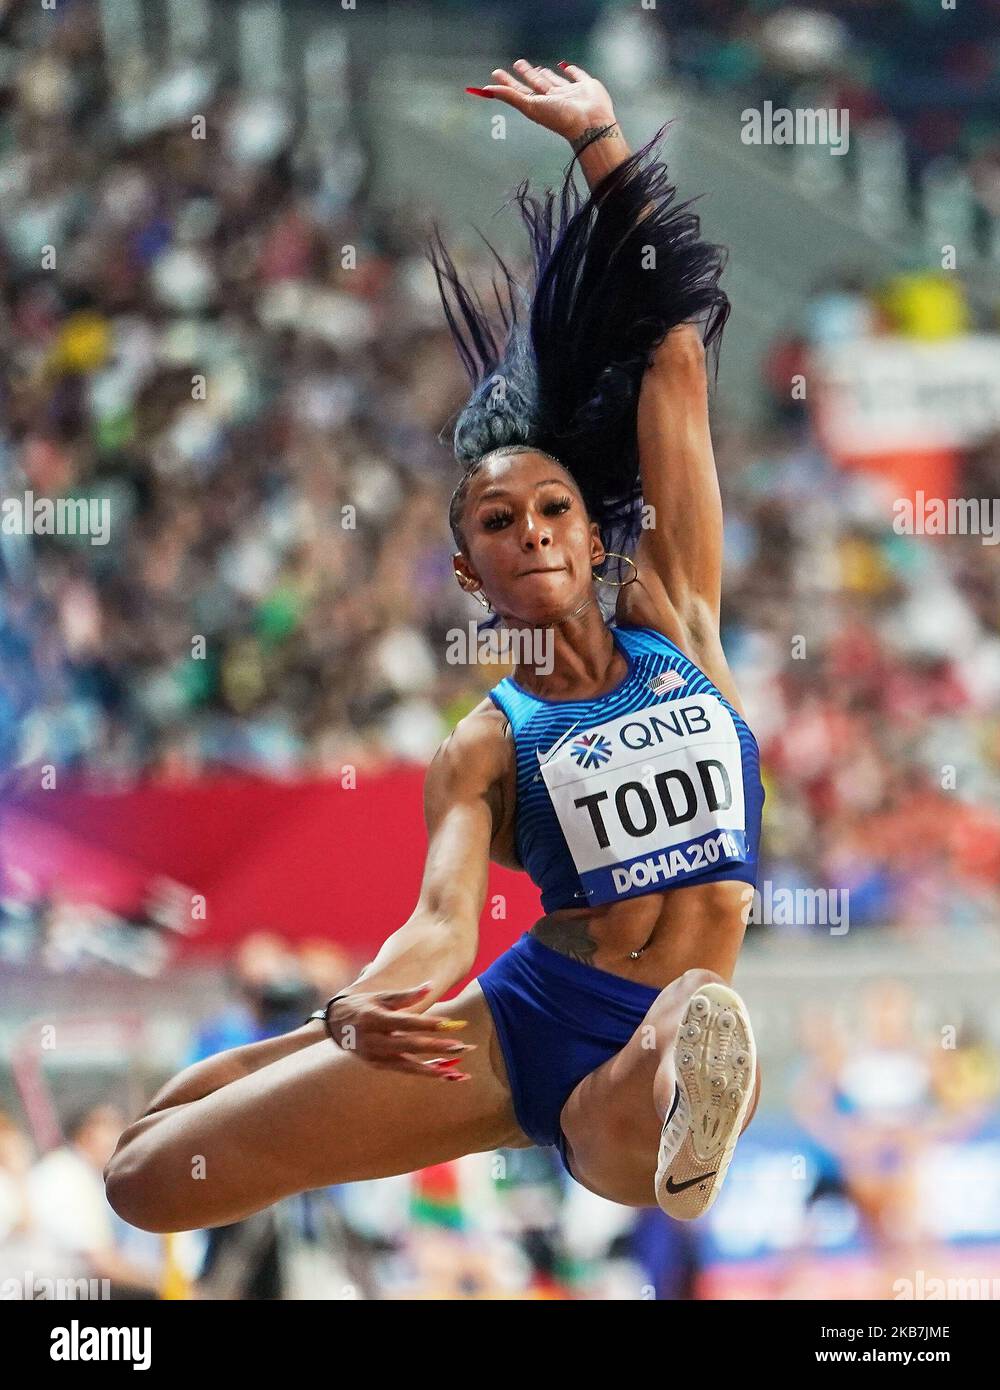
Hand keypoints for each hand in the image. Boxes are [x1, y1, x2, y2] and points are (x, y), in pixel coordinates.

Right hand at [324, 983, 475, 1079]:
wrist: (334, 1025)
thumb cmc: (363, 1005)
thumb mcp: (381, 996)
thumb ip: (406, 995)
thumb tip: (430, 986)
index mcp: (374, 1018)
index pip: (407, 1022)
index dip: (429, 1023)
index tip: (451, 1023)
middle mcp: (373, 1039)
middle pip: (411, 1045)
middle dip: (438, 1047)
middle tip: (462, 1046)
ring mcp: (374, 1055)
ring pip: (408, 1065)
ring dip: (435, 1068)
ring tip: (458, 1071)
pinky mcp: (376, 1065)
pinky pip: (403, 1070)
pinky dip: (423, 1072)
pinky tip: (443, 1073)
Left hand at [466, 59, 615, 144]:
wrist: (590, 123)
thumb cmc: (561, 118)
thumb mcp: (531, 106)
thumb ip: (510, 96)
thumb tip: (486, 89)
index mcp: (540, 104)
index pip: (519, 90)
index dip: (507, 82)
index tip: (496, 72)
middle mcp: (553, 99)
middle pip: (536, 84)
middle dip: (527, 74)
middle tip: (518, 63)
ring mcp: (570, 93)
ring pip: (555, 81)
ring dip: (547, 74)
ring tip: (539, 68)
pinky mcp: (585, 86)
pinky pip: (577, 75)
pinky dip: (571, 71)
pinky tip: (565, 66)